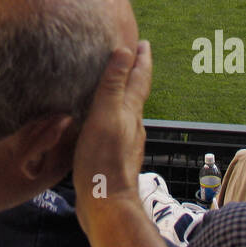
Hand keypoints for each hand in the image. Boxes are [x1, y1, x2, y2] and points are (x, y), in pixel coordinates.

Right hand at [74, 41, 151, 223]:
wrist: (106, 203)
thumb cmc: (102, 160)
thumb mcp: (105, 115)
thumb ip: (114, 84)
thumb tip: (125, 51)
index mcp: (130, 111)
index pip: (140, 78)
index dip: (142, 60)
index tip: (143, 43)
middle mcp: (132, 125)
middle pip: (136, 93)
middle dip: (135, 73)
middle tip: (131, 58)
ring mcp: (125, 142)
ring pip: (127, 110)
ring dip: (123, 94)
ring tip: (114, 85)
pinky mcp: (114, 156)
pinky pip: (115, 127)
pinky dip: (112, 114)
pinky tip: (101, 119)